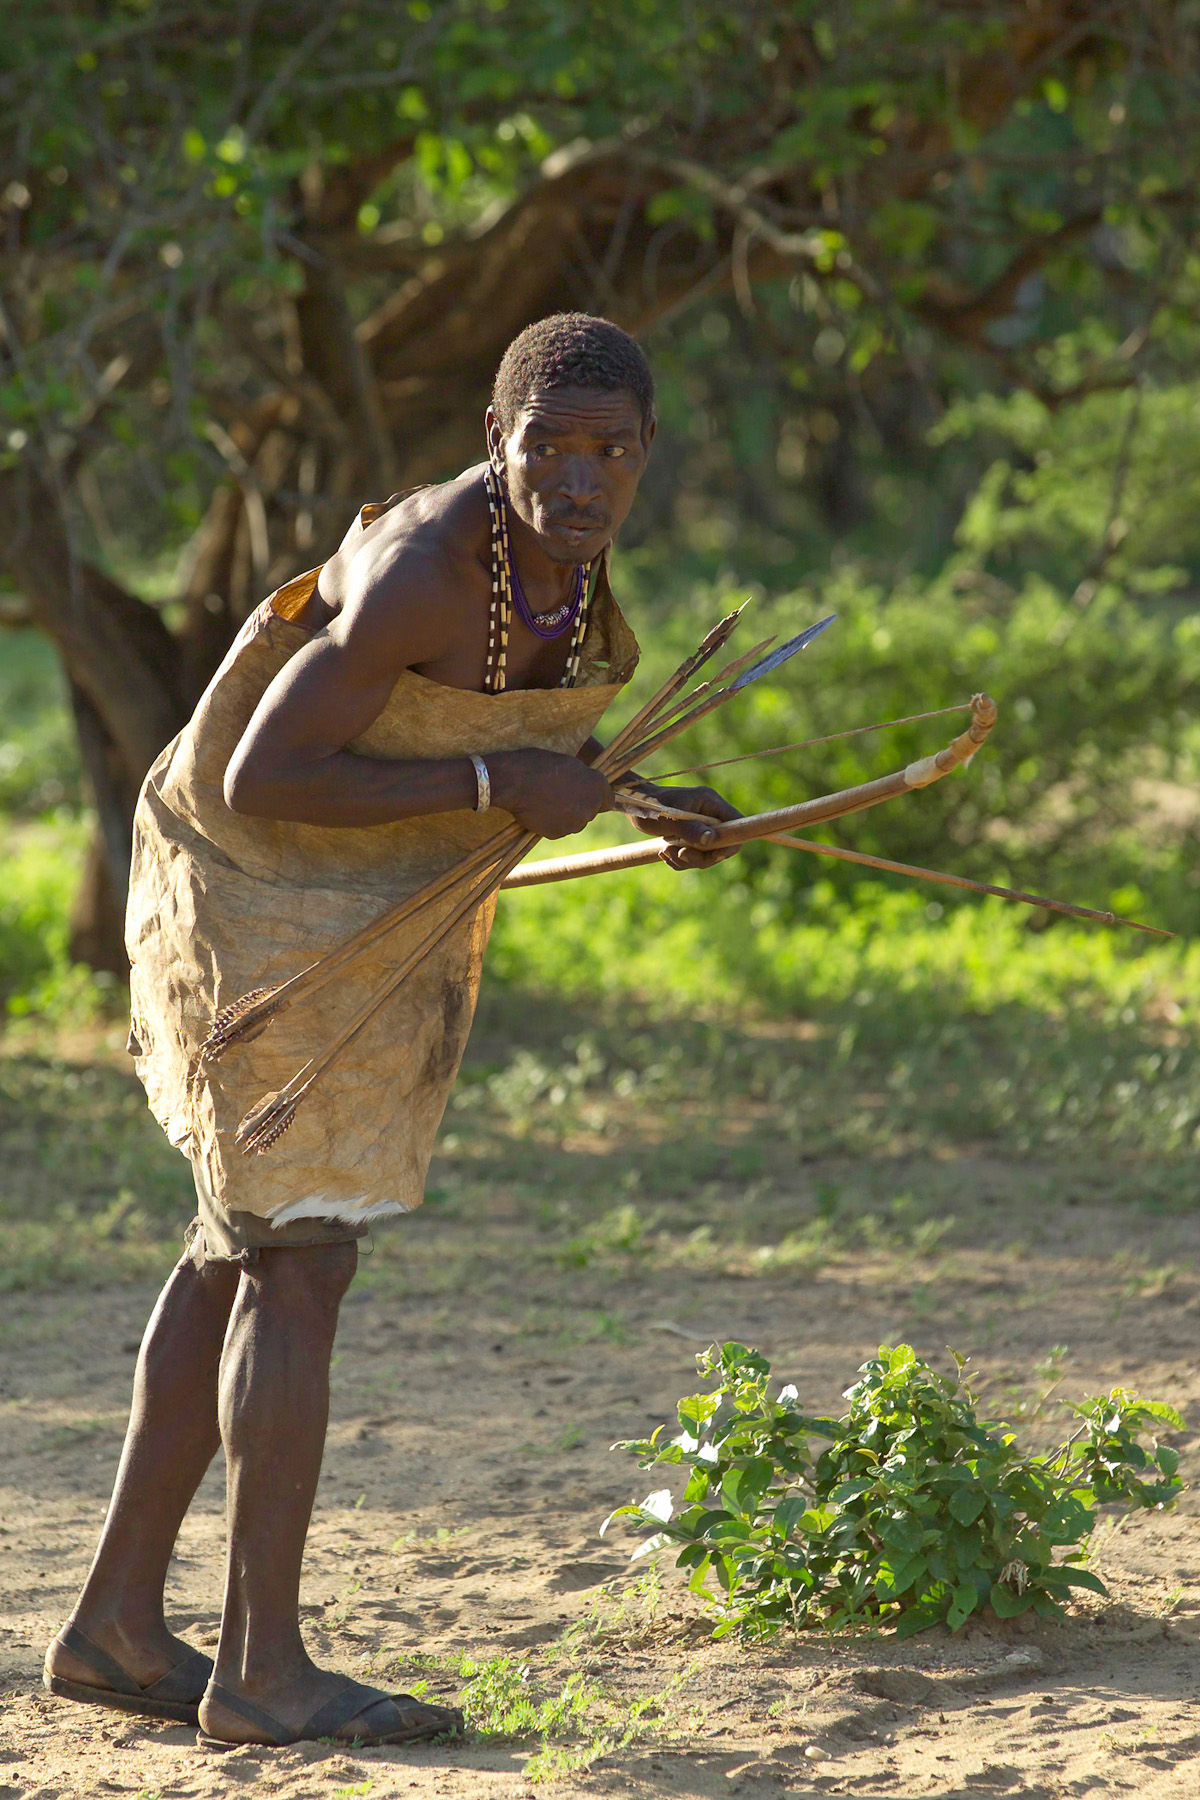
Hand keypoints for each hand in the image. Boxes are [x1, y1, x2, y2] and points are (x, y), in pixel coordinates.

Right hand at [489, 748, 613, 838]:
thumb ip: (583, 777)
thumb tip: (585, 785)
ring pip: (574, 822)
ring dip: (565, 815)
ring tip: (546, 801)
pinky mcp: (558, 833)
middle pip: (590, 811)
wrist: (513, 781)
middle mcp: (590, 806)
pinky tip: (538, 811)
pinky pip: (558, 829)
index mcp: (597, 784)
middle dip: (579, 805)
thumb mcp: (568, 763)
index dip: (597, 797)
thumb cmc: (538, 764)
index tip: (585, 794)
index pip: (608, 800)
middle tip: (559, 794)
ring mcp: (575, 822)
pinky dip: (551, 823)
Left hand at [624, 780, 742, 870]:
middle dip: (702, 856)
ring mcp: (701, 824)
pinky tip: (664, 854)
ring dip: (687, 859)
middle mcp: (710, 813)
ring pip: (707, 853)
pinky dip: (680, 859)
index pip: (736, 824)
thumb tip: (713, 841)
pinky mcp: (691, 834)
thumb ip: (691, 830)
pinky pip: (695, 854)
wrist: (632, 804)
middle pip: (722, 844)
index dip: (729, 843)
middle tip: (680, 854)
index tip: (708, 853)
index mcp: (710, 802)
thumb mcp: (669, 820)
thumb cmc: (649, 806)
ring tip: (665, 852)